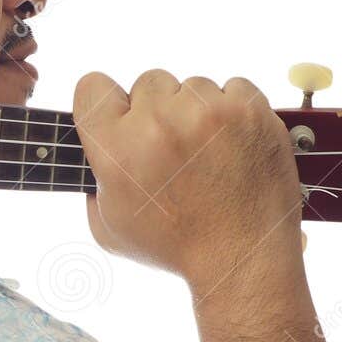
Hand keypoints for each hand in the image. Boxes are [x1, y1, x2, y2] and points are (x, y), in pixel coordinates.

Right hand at [72, 70, 303, 289]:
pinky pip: (233, 87)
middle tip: (174, 152)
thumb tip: (99, 152)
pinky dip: (234, 111)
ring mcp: (207, 112)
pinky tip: (232, 146)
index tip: (122, 120)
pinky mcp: (248, 109)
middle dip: (158, 112)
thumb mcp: (109, 228)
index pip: (93, 86)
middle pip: (148, 83)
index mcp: (117, 150)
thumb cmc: (177, 247)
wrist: (242, 258)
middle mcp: (158, 124)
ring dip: (197, 113)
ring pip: (192, 87)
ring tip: (208, 155)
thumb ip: (96, 182)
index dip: (108, 104)